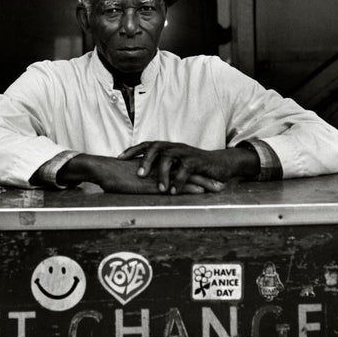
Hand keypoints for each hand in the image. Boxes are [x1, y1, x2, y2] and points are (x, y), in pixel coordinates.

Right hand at [56, 154, 216, 194]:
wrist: (102, 169)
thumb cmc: (113, 176)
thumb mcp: (132, 178)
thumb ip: (142, 181)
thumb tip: (146, 189)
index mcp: (157, 168)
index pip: (180, 170)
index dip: (195, 175)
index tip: (209, 180)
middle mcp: (160, 169)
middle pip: (188, 172)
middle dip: (206, 178)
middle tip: (222, 184)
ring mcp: (158, 175)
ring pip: (185, 177)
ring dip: (203, 183)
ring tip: (218, 189)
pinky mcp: (153, 182)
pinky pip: (175, 184)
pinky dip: (189, 187)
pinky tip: (200, 191)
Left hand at [117, 141, 259, 193]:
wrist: (218, 164)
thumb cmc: (192, 167)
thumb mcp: (174, 165)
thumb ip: (158, 167)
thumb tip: (135, 174)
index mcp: (166, 147)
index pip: (146, 145)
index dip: (132, 150)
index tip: (119, 158)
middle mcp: (174, 147)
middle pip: (155, 148)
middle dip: (146, 161)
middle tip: (139, 175)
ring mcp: (185, 153)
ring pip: (169, 158)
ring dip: (163, 174)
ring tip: (160, 189)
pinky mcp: (197, 161)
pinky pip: (186, 169)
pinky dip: (179, 180)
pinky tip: (173, 191)